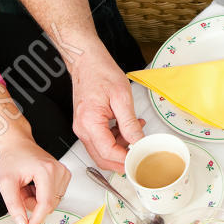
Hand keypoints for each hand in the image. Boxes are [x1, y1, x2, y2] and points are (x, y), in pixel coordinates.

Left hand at [0, 133, 69, 223]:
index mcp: (46, 171)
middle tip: (20, 192)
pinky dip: (41, 195)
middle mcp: (59, 171)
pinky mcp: (64, 175)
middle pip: (48, 205)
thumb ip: (14, 205)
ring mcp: (64, 172)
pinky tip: (34, 185)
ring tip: (26, 187)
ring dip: (36, 200)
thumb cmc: (12, 158)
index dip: (35, 221)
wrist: (18, 144)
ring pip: (51, 202)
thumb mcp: (6, 183)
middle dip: (32, 205)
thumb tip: (23, 223)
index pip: (45, 205)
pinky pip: (54, 196)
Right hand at [70, 45, 144, 172]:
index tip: (140, 159)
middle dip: (122, 162)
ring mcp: (82, 128)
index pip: (108, 152)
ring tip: (137, 137)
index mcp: (90, 122)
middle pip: (102, 158)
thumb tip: (138, 142)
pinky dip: (115, 141)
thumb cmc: (100, 73)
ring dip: (120, 150)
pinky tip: (128, 130)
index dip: (125, 159)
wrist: (87, 61)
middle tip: (141, 158)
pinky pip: (100, 141)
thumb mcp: (122, 97)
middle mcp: (82, 128)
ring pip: (101, 152)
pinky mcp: (86, 125)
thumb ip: (130, 124)